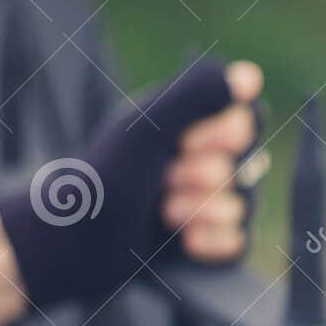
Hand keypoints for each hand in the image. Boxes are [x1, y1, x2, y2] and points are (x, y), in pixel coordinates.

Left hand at [0, 57, 264, 307]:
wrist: (73, 248)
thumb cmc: (100, 180)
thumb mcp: (146, 129)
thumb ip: (197, 94)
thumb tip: (251, 77)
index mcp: (188, 119)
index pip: (248, 118)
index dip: (225, 135)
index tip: (182, 142)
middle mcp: (204, 155)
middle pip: (251, 163)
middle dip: (205, 177)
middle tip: (161, 180)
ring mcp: (208, 199)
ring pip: (247, 204)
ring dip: (203, 210)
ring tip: (163, 212)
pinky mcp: (209, 239)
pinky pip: (241, 240)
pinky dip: (213, 242)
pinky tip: (184, 241)